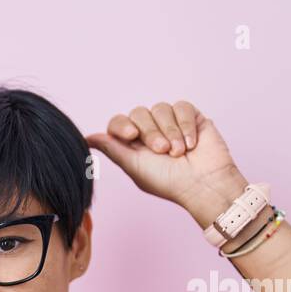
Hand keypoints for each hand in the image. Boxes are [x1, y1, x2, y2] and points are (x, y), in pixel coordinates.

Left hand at [85, 101, 247, 221]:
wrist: (203, 184)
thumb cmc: (169, 182)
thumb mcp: (135, 167)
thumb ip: (113, 149)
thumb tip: (87, 138)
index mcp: (133, 144)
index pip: (118, 123)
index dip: (122, 125)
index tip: (132, 136)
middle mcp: (150, 130)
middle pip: (139, 113)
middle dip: (151, 132)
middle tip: (162, 150)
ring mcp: (171, 122)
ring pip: (160, 108)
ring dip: (170, 131)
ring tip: (178, 152)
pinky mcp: (191, 117)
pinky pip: (182, 107)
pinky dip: (186, 125)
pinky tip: (191, 144)